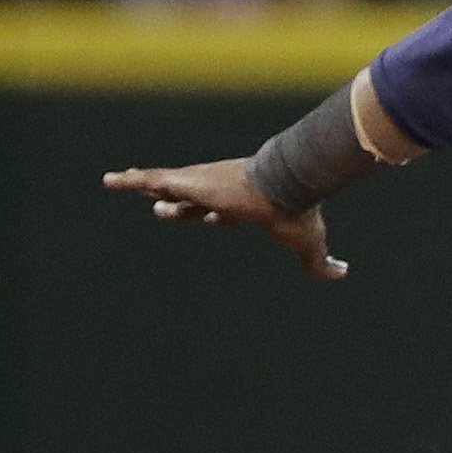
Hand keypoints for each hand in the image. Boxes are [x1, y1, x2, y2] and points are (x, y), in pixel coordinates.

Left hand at [103, 158, 348, 281]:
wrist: (285, 185)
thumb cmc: (294, 211)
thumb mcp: (307, 242)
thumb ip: (318, 262)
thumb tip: (342, 273)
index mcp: (241, 206)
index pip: (218, 213)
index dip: (208, 217)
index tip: (207, 220)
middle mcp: (218, 193)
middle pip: (190, 200)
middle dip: (174, 204)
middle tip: (159, 207)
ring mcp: (201, 184)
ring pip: (166, 185)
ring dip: (143, 185)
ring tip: (119, 182)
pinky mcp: (187, 181)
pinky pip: (151, 179)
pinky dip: (129, 180)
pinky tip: (110, 180)